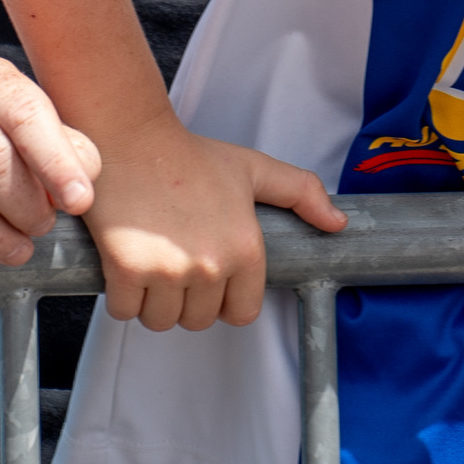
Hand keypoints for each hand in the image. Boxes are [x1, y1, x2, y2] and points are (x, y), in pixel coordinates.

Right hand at [80, 111, 345, 330]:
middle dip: (188, 302)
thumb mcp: (254, 169)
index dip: (225, 301)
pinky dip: (124, 299)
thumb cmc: (192, 157)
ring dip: (155, 304)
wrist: (133, 141)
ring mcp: (167, 271)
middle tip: (179, 265)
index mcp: (245, 248)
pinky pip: (125, 312)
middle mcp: (210, 265)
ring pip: (162, 321)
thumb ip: (302, 193)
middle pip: (198, 321)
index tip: (212, 280)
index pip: (241, 314)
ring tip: (154, 265)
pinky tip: (128, 268)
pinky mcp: (126, 271)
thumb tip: (339, 224)